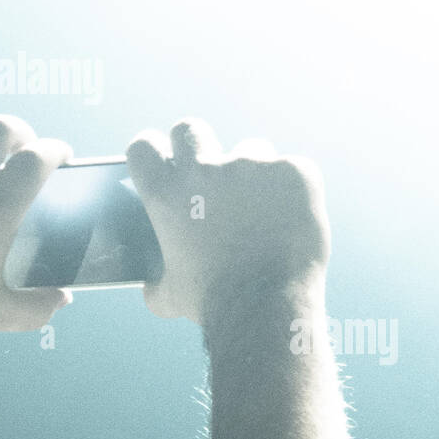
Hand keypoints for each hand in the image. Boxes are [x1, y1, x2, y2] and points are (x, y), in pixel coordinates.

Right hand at [126, 118, 330, 323]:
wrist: (265, 309)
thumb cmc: (213, 303)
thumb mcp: (170, 294)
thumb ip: (157, 279)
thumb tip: (151, 283)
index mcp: (166, 192)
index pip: (144, 146)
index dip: (153, 152)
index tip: (164, 161)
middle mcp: (204, 169)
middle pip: (190, 129)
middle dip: (198, 145)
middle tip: (212, 174)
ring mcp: (252, 165)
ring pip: (250, 149)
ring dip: (254, 172)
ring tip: (266, 210)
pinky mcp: (293, 171)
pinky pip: (292, 169)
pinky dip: (293, 189)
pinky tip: (294, 218)